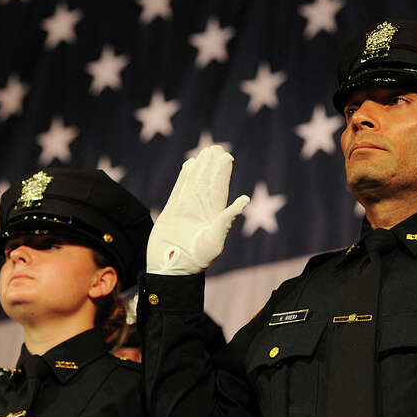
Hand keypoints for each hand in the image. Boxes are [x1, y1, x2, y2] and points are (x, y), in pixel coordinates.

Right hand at [147, 146, 249, 274]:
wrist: (171, 269)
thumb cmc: (196, 260)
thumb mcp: (215, 240)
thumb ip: (226, 220)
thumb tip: (244, 199)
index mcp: (214, 215)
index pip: (220, 188)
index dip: (223, 172)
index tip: (227, 156)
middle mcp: (201, 210)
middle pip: (208, 182)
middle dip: (212, 165)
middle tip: (216, 147)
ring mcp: (186, 210)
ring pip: (194, 183)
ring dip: (199, 168)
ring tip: (204, 152)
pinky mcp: (171, 212)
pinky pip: (179, 190)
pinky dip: (184, 178)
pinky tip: (189, 165)